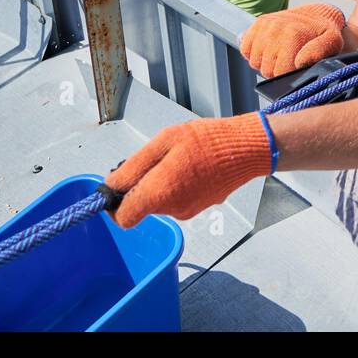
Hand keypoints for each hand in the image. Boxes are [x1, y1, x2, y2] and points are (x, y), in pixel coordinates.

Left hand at [104, 113, 274, 226]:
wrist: (247, 149)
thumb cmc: (207, 140)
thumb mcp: (164, 141)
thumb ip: (134, 166)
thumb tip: (110, 185)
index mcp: (160, 193)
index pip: (123, 217)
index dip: (114, 203)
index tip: (118, 184)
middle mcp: (172, 209)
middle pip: (140, 207)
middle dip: (139, 186)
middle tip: (154, 159)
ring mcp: (187, 211)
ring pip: (158, 202)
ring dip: (158, 184)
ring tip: (176, 158)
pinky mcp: (199, 208)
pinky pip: (175, 200)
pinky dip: (175, 186)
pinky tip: (189, 166)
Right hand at [239, 2, 345, 78]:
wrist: (317, 14)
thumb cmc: (325, 33)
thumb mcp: (333, 42)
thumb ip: (320, 52)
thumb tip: (299, 62)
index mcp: (293, 34)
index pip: (280, 72)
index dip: (290, 75)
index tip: (298, 68)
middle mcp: (276, 27)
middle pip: (266, 69)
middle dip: (278, 71)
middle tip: (290, 62)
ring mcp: (265, 24)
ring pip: (254, 61)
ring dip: (266, 63)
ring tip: (280, 57)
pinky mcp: (258, 23)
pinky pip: (245, 48)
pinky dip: (253, 53)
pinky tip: (268, 51)